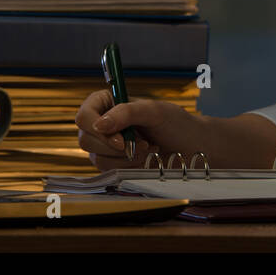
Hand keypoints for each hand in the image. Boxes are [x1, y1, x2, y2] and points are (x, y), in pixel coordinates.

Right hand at [74, 90, 207, 172]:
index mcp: (107, 103)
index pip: (84, 116)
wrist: (191, 147)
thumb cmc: (175, 123)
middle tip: (143, 144)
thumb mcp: (153, 110)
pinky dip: (128, 167)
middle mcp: (102, 124)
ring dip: (125, 158)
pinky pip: (108, 171)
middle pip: (85, 139)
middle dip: (115, 146)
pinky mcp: (113, 164)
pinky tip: (144, 160)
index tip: (120, 139)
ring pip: (97, 158)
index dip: (96, 129)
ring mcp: (105, 146)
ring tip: (147, 149)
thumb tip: (100, 124)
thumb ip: (126, 112)